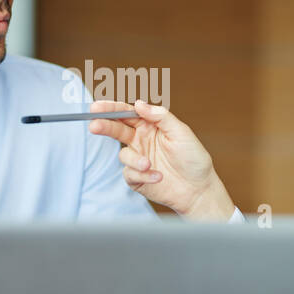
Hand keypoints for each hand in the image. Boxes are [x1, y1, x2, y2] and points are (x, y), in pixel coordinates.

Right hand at [87, 99, 234, 219]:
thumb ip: (160, 116)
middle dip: (104, 126)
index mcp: (150, 126)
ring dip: (134, 159)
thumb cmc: (194, 159)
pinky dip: (143, 175)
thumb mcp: (181, 132)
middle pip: (117, 129)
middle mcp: (141, 141)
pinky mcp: (137, 178)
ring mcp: (138, 159)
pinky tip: (158, 177)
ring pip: (123, 155)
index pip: (127, 113)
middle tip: (95, 125)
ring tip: (149, 164)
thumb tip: (139, 104)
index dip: (111, 109)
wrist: (199, 190)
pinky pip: (130, 174)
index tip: (97, 107)